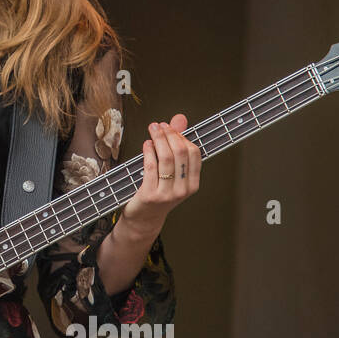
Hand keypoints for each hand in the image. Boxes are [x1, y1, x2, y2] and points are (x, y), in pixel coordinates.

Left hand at [122, 113, 200, 235]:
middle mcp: (183, 190)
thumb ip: (176, 145)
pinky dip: (148, 151)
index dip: (182, 137)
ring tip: (152, 130)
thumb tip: (180, 118)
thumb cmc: (158, 191)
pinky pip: (151, 167)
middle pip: (180, 153)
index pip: (194, 154)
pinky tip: (146, 144)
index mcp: (192, 184)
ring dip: (158, 139)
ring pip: (166, 158)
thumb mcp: (171, 171)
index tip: (170, 127)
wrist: (144, 219)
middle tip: (159, 125)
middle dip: (169, 134)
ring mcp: (167, 194)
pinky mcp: (150, 195)